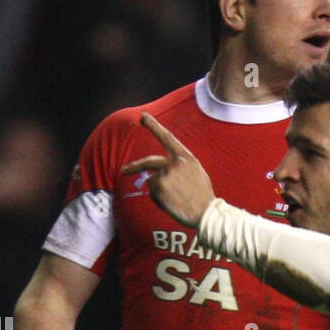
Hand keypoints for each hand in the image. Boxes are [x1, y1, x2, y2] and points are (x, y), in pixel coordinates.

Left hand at [123, 113, 214, 227]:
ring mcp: (165, 174)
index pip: (167, 137)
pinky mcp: (158, 187)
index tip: (143, 117)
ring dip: (159, 191)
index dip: (154, 126)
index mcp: (185, 157)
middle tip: (124, 171)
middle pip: (148, 162)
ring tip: (175, 200)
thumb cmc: (203, 196)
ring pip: (153, 182)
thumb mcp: (196, 173)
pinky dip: (159, 199)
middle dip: (134, 167)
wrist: (206, 213)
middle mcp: (173, 163)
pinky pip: (153, 193)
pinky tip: (172, 204)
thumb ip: (180, 165)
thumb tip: (162, 169)